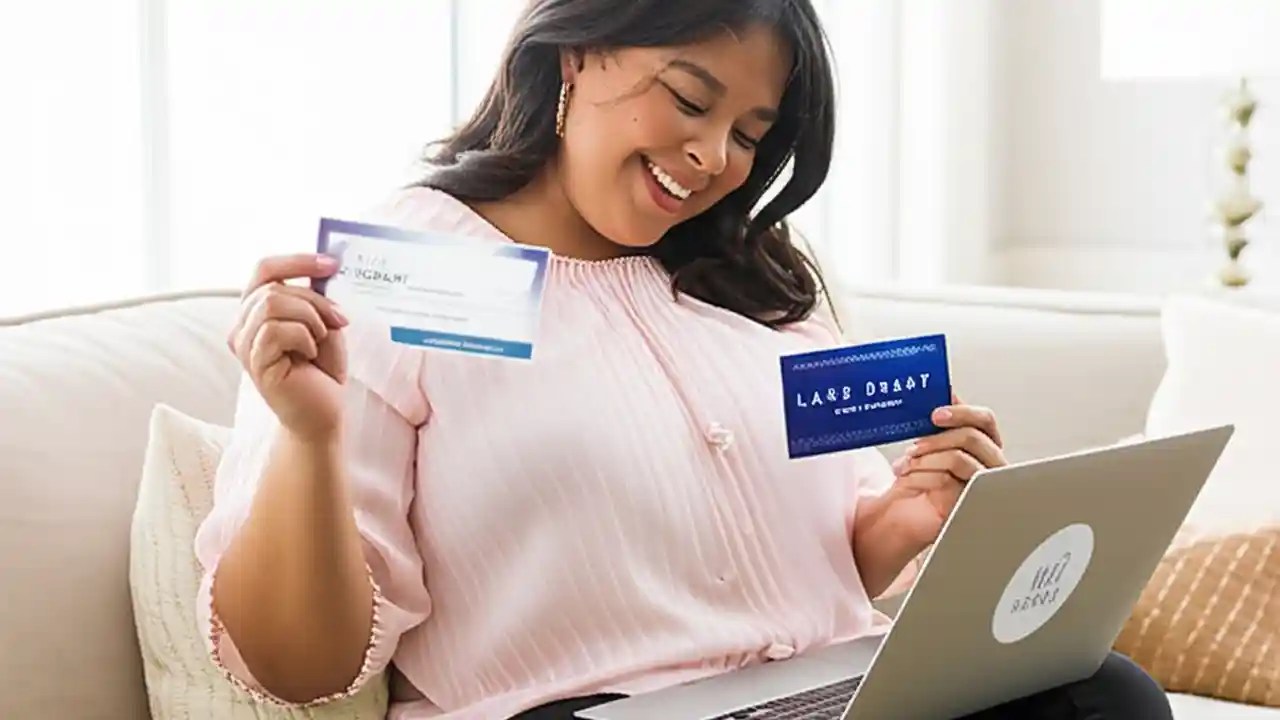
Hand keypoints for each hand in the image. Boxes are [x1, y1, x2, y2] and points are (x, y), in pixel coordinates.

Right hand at [227, 254, 348, 440]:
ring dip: (309, 316)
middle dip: (313, 298)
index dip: (297, 261)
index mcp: (257, 311)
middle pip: (271, 285)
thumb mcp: (323, 324)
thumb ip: (315, 299)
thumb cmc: (321, 370)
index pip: (264, 269)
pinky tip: (309, 355)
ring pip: (271, 302)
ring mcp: (244, 344)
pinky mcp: (253, 362)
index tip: (332, 262)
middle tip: (338, 319)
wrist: (323, 412)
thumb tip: (324, 269)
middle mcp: (243, 325)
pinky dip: (303, 336)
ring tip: (320, 338)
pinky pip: (276, 329)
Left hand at [879, 393, 1007, 547]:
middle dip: (938, 437)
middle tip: (914, 443)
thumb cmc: (918, 480)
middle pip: (973, 436)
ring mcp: (983, 484)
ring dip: (927, 457)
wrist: (903, 516)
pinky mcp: (971, 504)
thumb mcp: (924, 446)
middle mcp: (989, 462)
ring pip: (960, 457)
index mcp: (981, 444)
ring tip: (905, 464)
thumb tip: (940, 393)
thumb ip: (935, 423)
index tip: (934, 413)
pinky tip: (910, 479)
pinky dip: (926, 476)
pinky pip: (952, 481)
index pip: (984, 420)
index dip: (962, 411)